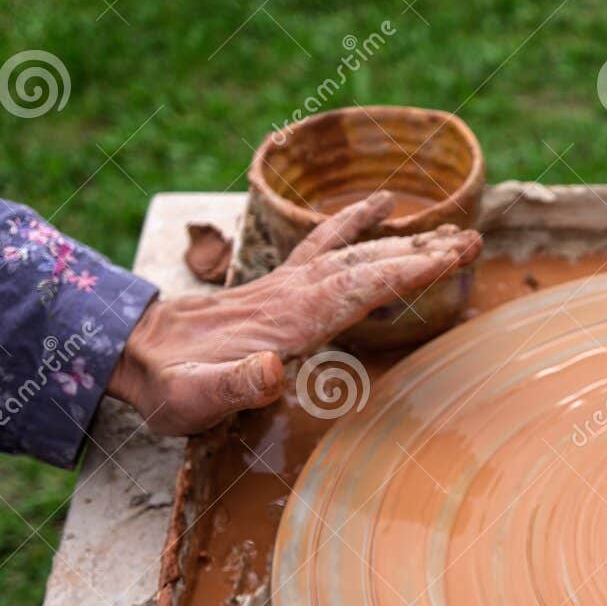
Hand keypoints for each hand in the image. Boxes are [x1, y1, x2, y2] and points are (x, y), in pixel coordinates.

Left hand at [108, 192, 481, 434]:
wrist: (134, 355)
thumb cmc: (170, 388)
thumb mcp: (195, 399)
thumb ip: (234, 385)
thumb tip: (268, 369)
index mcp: (289, 321)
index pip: (361, 288)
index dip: (410, 272)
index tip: (453, 257)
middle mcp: (294, 294)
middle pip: (368, 264)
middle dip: (422, 253)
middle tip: (473, 242)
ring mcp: (287, 286)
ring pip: (354, 253)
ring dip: (402, 241)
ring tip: (448, 229)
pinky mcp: (280, 287)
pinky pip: (325, 246)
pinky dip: (354, 222)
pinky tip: (377, 206)